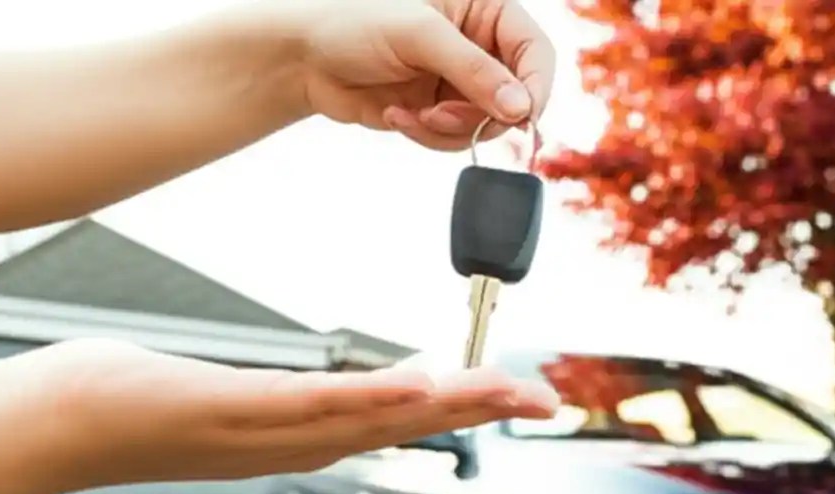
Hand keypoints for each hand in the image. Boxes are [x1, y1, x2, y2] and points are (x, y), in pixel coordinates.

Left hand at [0, 339, 557, 493]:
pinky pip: (315, 404)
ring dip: (447, 407)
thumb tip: (385, 380)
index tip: (523, 399)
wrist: (69, 423)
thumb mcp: (252, 396)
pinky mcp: (236, 410)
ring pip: (376, 419)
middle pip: (408, 428)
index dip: (471, 413)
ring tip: (502, 392)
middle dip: (481, 413)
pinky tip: (418, 385)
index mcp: (308, 439)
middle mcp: (299, 446)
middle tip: (545, 402)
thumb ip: (319, 394)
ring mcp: (270, 433)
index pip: (406, 425)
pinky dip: (374, 398)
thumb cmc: (151, 402)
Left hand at [282, 0, 555, 149]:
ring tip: (412, 115)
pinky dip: (429, 136)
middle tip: (442, 115)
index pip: (534, 52)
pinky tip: (397, 116)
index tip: (520, 117)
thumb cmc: (351, 21)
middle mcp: (478, 44)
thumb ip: (475, 71)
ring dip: (450, 129)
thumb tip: (522, 110)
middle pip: (516, 95)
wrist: (300, 56)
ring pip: (487, 124)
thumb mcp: (419, 35)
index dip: (534, 87)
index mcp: (485, 8)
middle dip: (480, 114)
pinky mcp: (438, 110)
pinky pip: (456, 138)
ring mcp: (458, 80)